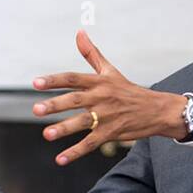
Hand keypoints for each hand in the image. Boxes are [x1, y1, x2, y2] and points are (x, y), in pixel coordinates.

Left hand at [32, 30, 189, 164]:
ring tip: (46, 134)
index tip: (36, 83)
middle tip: (36, 110)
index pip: (73, 78)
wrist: (156, 110)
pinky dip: (76, 152)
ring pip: (82, 122)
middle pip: (75, 100)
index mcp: (99, 82)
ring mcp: (106, 116)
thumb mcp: (110, 71)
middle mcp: (101, 97)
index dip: (54, 80)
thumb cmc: (129, 90)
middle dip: (55, 105)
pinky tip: (61, 159)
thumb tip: (79, 33)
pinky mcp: (111, 133)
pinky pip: (91, 143)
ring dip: (64, 129)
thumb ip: (91, 54)